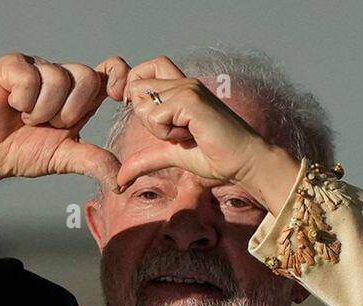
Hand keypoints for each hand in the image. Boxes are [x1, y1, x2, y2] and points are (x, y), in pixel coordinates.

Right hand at [0, 52, 129, 197]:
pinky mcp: (13, 65)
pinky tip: (13, 105)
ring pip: (58, 79)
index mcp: (82, 96)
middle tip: (50, 125)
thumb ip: (96, 163)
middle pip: (87, 76)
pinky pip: (29, 77)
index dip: (118, 75)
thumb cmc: (26, 151)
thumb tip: (121, 181)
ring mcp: (38, 67)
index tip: (116, 96)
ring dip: (42, 111)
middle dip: (69, 112)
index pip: (112, 69)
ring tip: (28, 119)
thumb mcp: (67, 159)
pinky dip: (22, 101)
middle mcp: (63, 77)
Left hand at [118, 56, 299, 213]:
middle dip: (145, 115)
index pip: (143, 71)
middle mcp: (184, 81)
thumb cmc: (215, 156)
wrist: (243, 162)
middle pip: (137, 87)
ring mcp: (188, 88)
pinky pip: (156, 116)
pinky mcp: (191, 100)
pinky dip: (167, 133)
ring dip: (159, 129)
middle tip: (173, 131)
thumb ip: (146, 159)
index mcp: (181, 87)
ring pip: (144, 103)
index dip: (135, 89)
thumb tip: (119, 178)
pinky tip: (191, 135)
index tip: (146, 115)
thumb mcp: (172, 155)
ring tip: (186, 134)